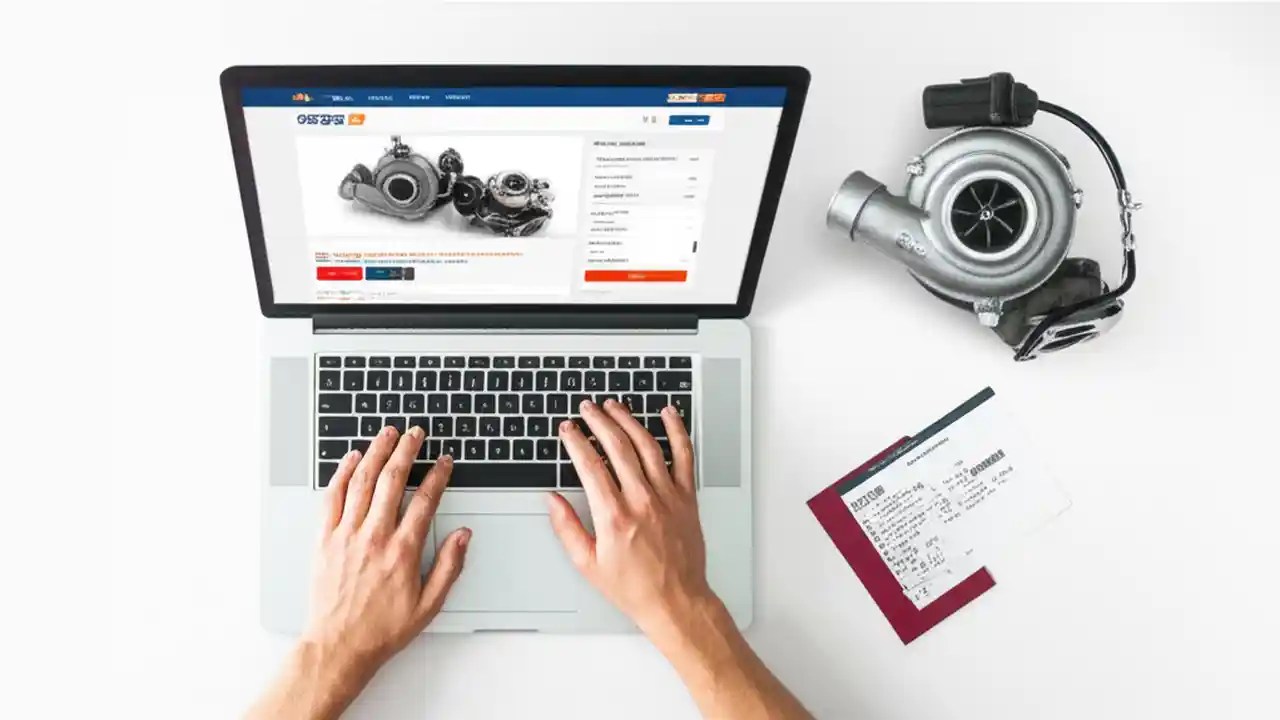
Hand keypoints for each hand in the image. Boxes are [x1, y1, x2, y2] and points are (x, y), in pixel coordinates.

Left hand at [305, 425, 468, 674]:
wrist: (338, 646)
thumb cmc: (381, 629)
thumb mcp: (429, 605)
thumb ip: (449, 566)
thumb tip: (464, 536)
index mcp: (402, 551)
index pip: (425, 500)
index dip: (437, 475)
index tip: (443, 462)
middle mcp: (374, 537)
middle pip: (392, 480)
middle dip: (407, 450)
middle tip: (415, 433)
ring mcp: (346, 535)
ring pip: (362, 481)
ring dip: (376, 452)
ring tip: (387, 434)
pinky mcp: (324, 539)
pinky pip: (332, 496)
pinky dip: (342, 473)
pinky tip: (351, 458)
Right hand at [547, 399, 713, 633]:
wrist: (676, 601)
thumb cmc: (634, 587)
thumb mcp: (588, 564)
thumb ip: (567, 528)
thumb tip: (552, 500)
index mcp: (614, 516)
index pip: (590, 465)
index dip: (575, 441)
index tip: (567, 429)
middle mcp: (642, 501)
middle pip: (617, 446)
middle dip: (598, 421)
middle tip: (587, 409)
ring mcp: (667, 496)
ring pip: (647, 445)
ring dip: (628, 420)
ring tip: (614, 406)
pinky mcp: (687, 497)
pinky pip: (684, 456)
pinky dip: (677, 431)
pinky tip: (668, 414)